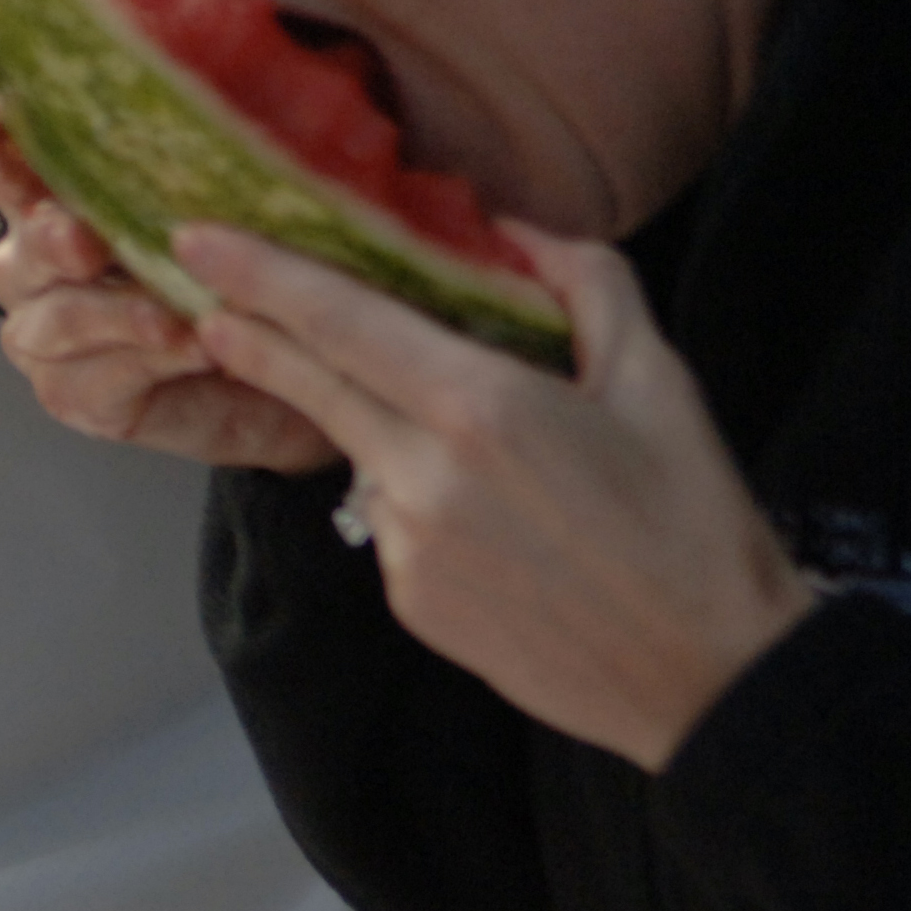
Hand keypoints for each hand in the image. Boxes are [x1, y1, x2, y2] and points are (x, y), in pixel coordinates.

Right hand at [0, 100, 337, 472]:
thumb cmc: (237, 264)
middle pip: (21, 245)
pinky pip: (94, 378)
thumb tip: (195, 112)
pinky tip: (192, 348)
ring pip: (56, 319)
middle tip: (84, 240)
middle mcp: (32, 263)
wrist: (284, 362)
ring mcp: (45, 333)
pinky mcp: (73, 394)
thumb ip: (183, 162)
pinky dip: (145, 361)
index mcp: (51, 198)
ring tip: (171, 314)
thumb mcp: (217, 198)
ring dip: (114, 314)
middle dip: (51, 238)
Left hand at [182, 221, 816, 771]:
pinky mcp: (411, 604)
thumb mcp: (658, 378)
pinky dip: (420, 495)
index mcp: (479, 409)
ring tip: (495, 456)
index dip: (263, 275)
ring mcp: (407, 550)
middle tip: (204, 288)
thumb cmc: (693, 522)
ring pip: (366, 453)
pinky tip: (498, 518)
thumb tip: (514, 230)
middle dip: (254, 333)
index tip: (199, 239)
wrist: (711, 680)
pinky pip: (393, 520)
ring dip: (383, 424)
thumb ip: (584, 284)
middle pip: (316, 385)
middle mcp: (423, 479)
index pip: (342, 322)